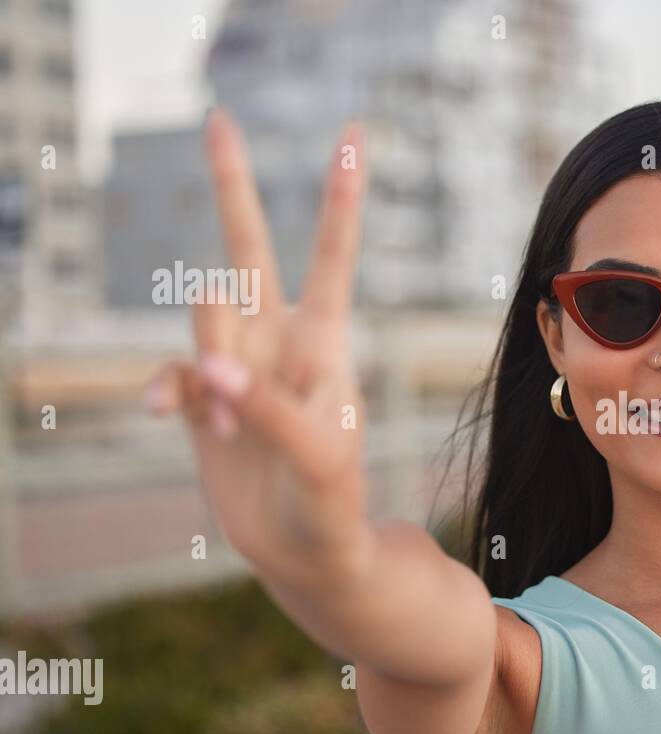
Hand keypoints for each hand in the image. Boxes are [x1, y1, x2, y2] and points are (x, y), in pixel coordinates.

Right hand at [145, 107, 372, 581]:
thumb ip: (267, 407)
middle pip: (247, 250)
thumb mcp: (320, 455)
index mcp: (323, 342)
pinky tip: (173, 414)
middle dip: (233, 185)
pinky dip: (171, 389)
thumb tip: (210, 371)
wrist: (307, 551)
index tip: (353, 137)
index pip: (329, 258)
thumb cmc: (333, 501)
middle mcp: (278, 341)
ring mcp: (238, 366)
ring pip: (203, 315)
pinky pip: (173, 370)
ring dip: (208, 363)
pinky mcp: (205, 399)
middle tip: (219, 118)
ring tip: (229, 423)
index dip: (337, 199)